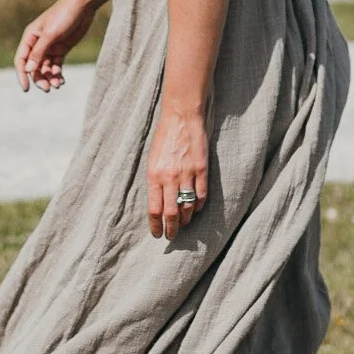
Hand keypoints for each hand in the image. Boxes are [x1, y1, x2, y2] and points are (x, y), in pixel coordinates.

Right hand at [15, 0, 96, 92]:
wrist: (83, 5)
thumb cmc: (64, 15)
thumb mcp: (50, 34)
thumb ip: (39, 52)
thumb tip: (28, 69)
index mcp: (30, 37)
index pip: (21, 59)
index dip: (22, 74)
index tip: (26, 88)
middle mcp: (38, 43)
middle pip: (34, 66)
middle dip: (39, 78)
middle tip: (47, 88)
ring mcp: (50, 47)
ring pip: (45, 68)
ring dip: (49, 77)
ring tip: (58, 85)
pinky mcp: (61, 49)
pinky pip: (56, 65)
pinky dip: (57, 74)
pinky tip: (61, 81)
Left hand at [147, 102, 207, 238]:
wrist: (181, 117)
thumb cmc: (164, 138)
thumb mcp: (152, 159)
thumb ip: (154, 181)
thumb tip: (157, 203)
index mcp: (153, 175)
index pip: (154, 210)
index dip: (156, 226)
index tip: (158, 234)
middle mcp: (169, 177)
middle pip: (171, 213)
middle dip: (171, 228)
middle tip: (171, 236)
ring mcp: (187, 174)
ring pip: (187, 206)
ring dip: (185, 219)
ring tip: (183, 223)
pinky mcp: (201, 169)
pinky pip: (201, 195)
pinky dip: (198, 205)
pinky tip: (195, 209)